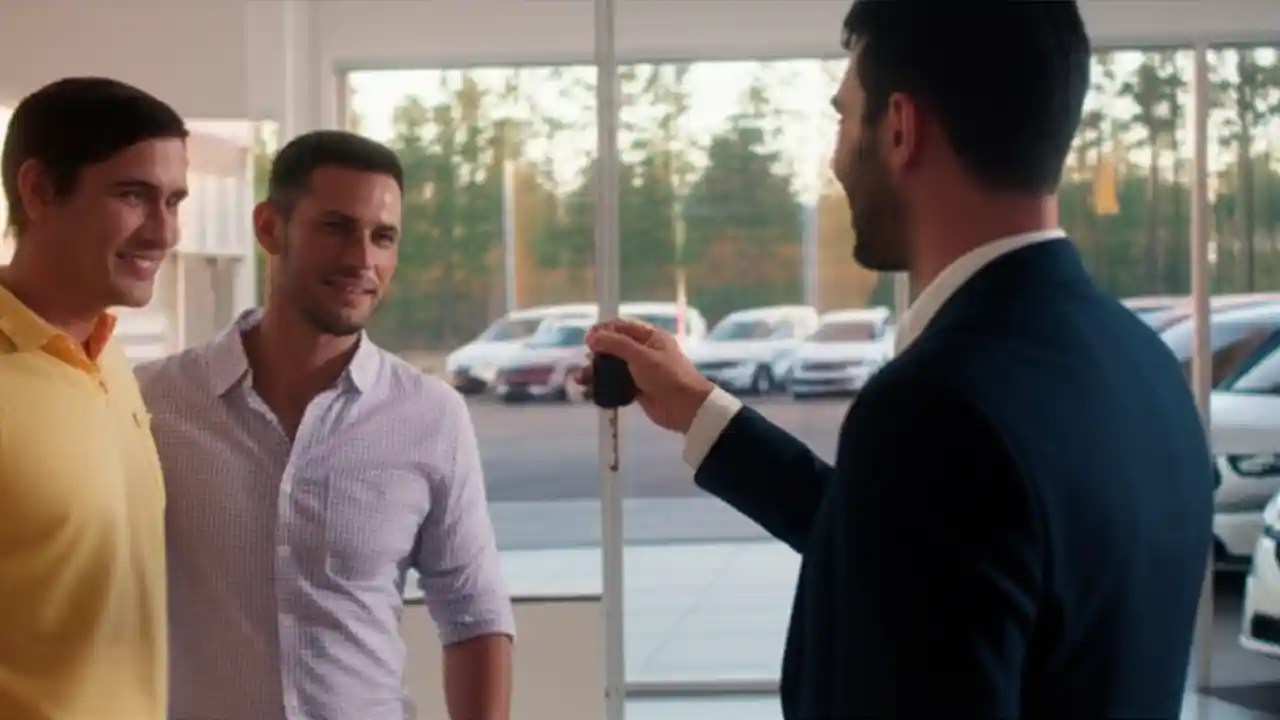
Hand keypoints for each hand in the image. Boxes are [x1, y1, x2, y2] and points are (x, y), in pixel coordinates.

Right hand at [578, 318, 714, 433]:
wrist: (686, 408)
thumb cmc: (666, 376)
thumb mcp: (641, 356)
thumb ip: (615, 345)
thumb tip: (591, 337)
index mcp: (650, 336)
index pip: (622, 327)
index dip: (603, 331)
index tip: (588, 339)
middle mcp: (644, 351)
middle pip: (614, 347)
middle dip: (597, 354)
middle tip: (586, 362)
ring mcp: (640, 371)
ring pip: (613, 367)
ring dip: (597, 372)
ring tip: (582, 379)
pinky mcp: (637, 389)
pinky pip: (616, 384)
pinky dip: (604, 386)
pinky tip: (591, 390)